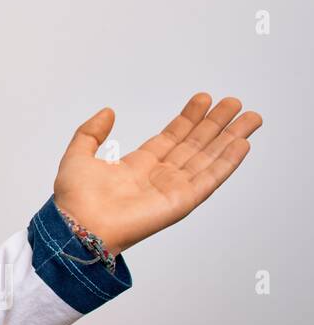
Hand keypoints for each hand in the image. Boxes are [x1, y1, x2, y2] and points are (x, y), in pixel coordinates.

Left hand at [53, 93, 261, 255]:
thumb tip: (107, 112)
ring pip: (209, 157)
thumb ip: (91, 132)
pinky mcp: (182, 201)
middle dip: (216, 123)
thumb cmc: (74, 199)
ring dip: (230, 138)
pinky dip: (227, 162)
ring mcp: (174, 188)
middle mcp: (160, 176)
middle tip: (234, 103)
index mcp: (138, 166)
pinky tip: (242, 144)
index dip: (188, 118)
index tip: (203, 99)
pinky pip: (209, 178)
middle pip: (196, 145)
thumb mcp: (78, 155)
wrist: (78, 225)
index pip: (171, 137)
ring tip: (249, 117)